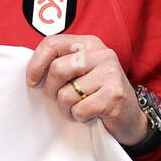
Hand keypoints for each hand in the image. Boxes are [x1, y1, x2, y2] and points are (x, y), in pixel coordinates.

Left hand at [25, 34, 148, 145]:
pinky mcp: (115, 95)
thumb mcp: (80, 72)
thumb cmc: (97, 94)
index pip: (52, 43)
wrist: (130, 117)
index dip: (36, 64)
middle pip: (57, 69)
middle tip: (61, 100)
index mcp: (89, 43)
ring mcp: (110, 73)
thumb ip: (60, 64)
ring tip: (78, 108)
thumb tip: (31, 73)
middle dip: (52, 91)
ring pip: (66, 94)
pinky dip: (79, 117)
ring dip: (66, 108)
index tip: (32, 81)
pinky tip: (90, 115)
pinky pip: (79, 110)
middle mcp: (102, 54)